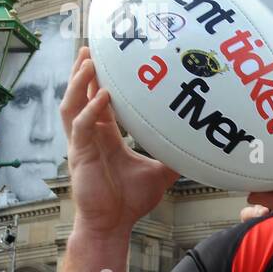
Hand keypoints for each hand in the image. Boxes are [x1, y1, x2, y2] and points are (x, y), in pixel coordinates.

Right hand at [61, 48, 179, 237]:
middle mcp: (90, 136)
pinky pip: (82, 127)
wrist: (114, 225)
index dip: (100, 78)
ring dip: (80, 82)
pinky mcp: (80, 156)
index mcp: (105, 135)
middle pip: (80, 95)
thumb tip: (200, 146)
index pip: (98, 99)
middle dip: (83, 71)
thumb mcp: (160, 172)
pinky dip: (91, 110)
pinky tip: (104, 96)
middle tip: (92, 46)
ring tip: (90, 61)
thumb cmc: (130, 200)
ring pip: (72, 105)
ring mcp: (81, 145)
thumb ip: (175, 156)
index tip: (107, 56)